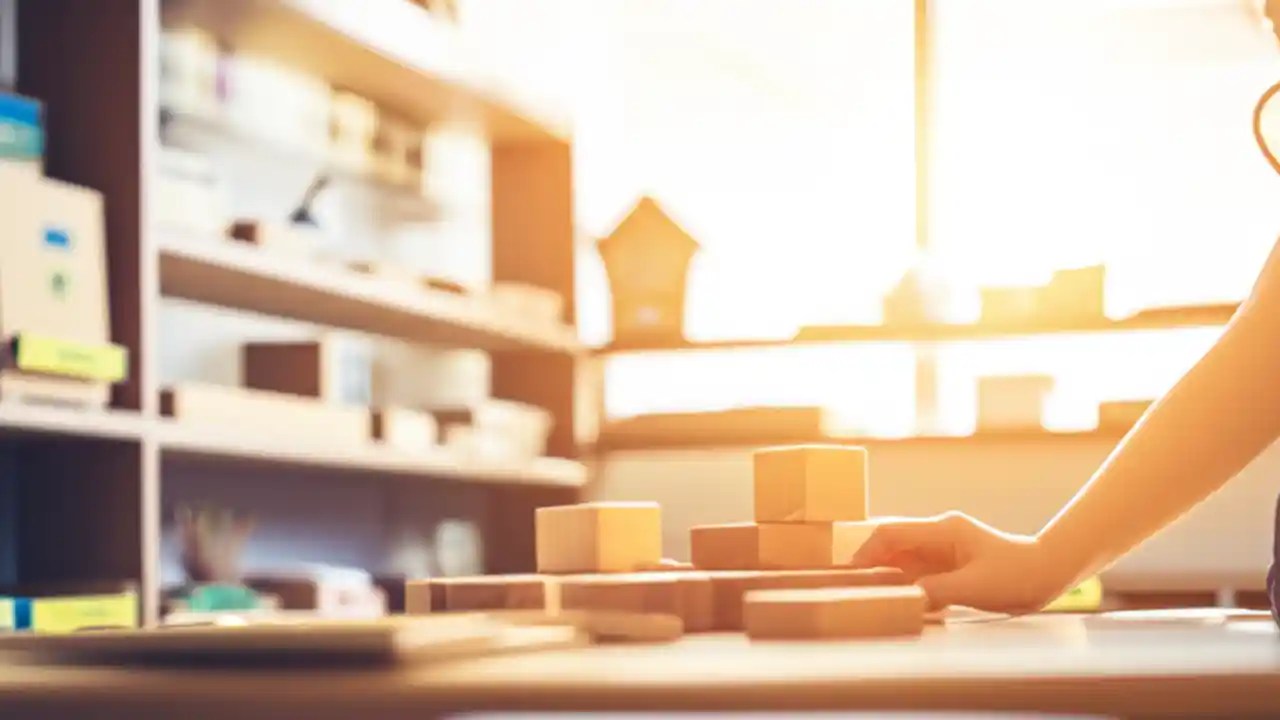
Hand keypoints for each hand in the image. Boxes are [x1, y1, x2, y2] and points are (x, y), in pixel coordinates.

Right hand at [849, 512, 1069, 613]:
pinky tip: (903, 603)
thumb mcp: (975, 587)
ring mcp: (943, 549)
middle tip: (853, 586)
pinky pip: (918, 573)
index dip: (867, 551)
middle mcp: (938, 535)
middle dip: (871, 563)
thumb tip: (907, 596)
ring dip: (888, 577)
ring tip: (873, 597)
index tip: (852, 572)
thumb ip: (937, 590)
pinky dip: (907, 586)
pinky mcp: (949, 565)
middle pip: (892, 544)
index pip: (891, 533)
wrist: (1048, 572)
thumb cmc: (1016, 575)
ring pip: (902, 560)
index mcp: (943, 530)